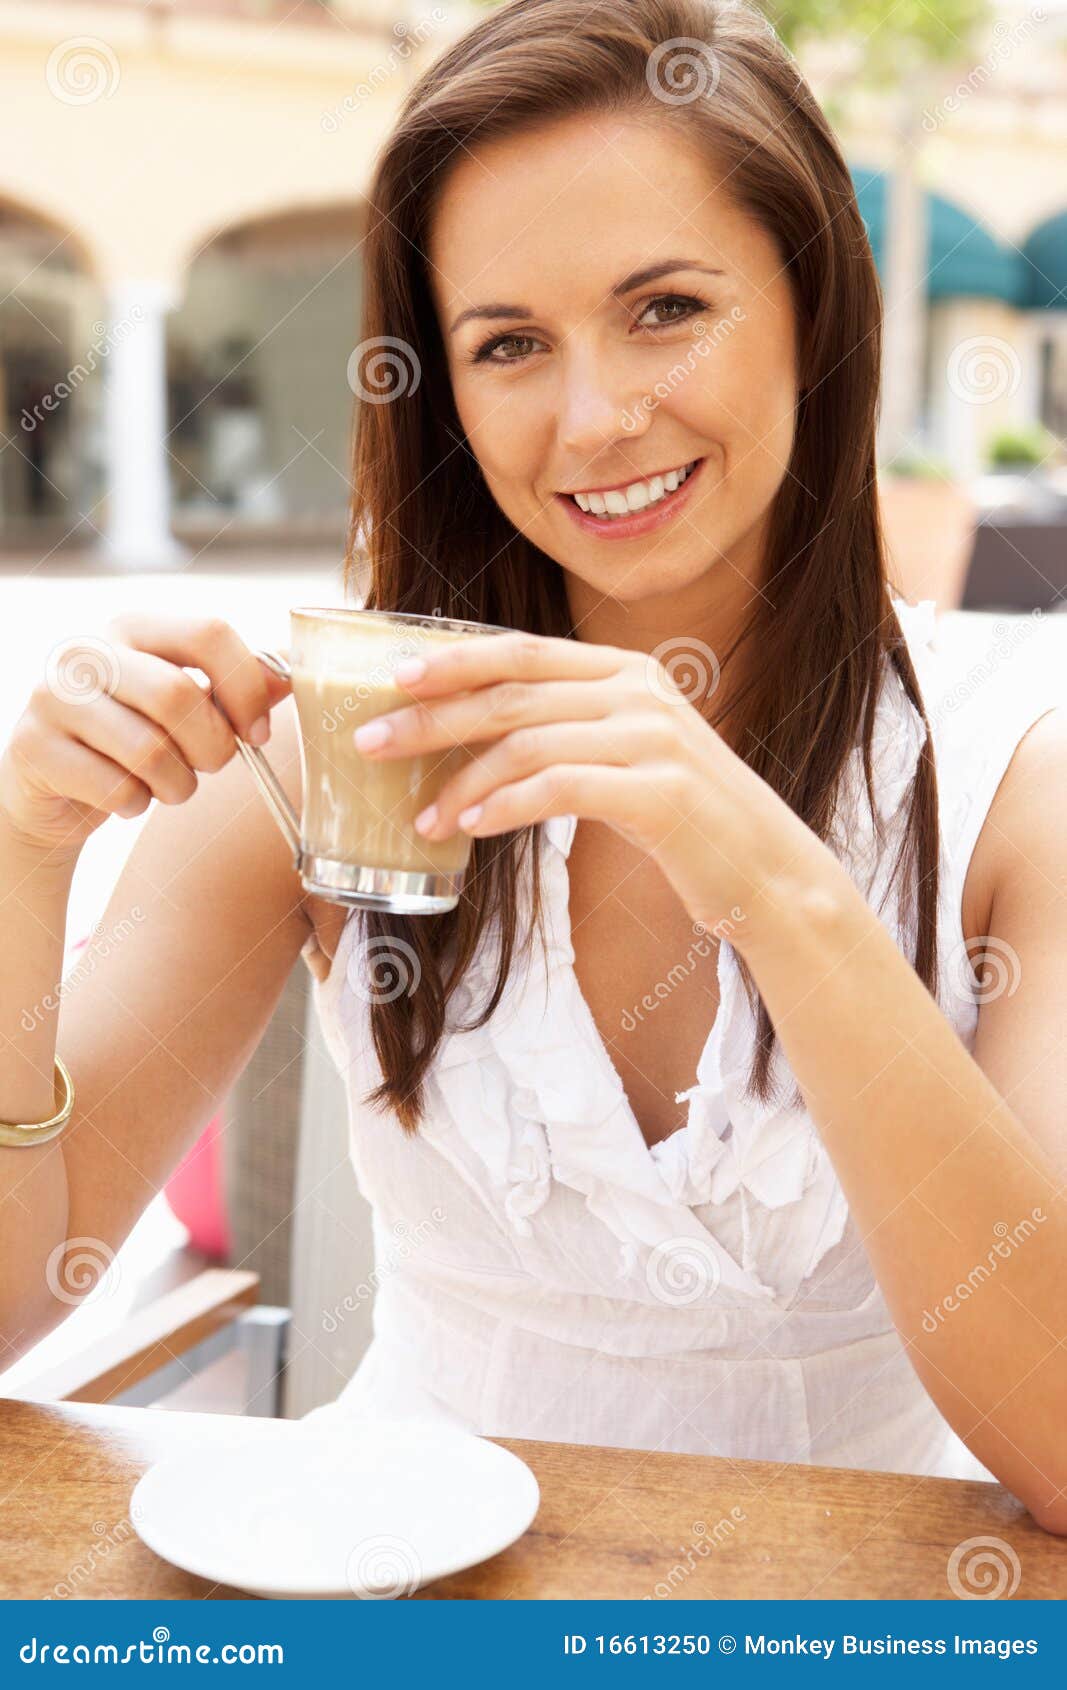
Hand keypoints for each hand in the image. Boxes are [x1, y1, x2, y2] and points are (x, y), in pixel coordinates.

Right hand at [0, 615, 290, 862]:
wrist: (54, 787)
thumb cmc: (133, 738)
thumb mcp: (186, 706)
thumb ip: (236, 687)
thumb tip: (294, 676)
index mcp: (135, 626)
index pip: (209, 632)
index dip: (247, 688)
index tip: (257, 734)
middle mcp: (88, 650)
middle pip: (180, 696)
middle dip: (213, 748)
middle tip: (210, 767)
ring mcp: (53, 695)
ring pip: (149, 751)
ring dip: (177, 785)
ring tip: (167, 784)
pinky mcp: (33, 746)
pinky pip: (116, 788)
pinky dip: (136, 805)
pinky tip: (126, 797)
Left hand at [353, 630, 816, 935]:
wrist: (767, 871)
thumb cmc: (684, 821)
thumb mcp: (627, 757)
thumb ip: (569, 732)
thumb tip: (474, 738)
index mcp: (626, 673)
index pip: (521, 652)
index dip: (452, 661)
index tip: (391, 679)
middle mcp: (639, 692)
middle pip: (511, 694)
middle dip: (431, 719)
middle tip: (369, 745)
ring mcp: (653, 738)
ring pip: (529, 743)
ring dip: (462, 782)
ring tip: (422, 818)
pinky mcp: (661, 792)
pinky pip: (562, 788)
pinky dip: (508, 806)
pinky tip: (472, 829)